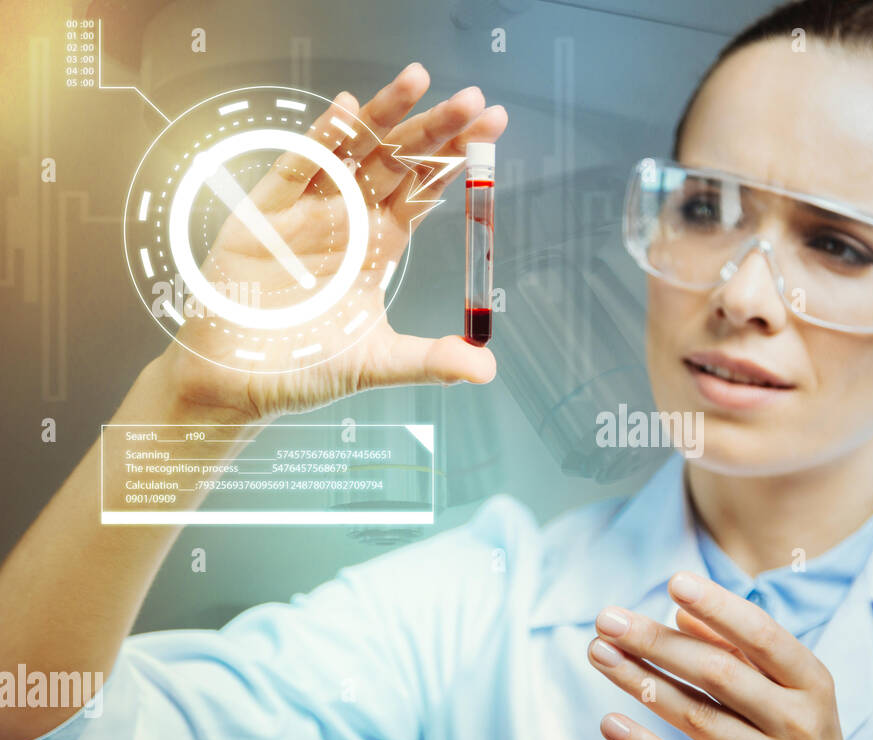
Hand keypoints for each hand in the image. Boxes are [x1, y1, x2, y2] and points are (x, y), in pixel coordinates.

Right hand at [153, 64, 507, 424]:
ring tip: (420, 80)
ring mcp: (308, 211)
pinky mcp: (265, 216)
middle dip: (436, 128)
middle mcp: (349, 218)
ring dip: (386, 116)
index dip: (458, 156)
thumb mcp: (377, 362)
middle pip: (399, 160)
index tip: (492, 125)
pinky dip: (322, 140)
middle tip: (473, 99)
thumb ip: (431, 360)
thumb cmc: (303, 366)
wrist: (236, 383)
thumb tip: (487, 370)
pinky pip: (297, 168)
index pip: (426, 187)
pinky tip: (349, 111)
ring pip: (354, 151)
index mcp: (380, 243)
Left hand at [587, 571, 872, 739]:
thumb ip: (738, 651)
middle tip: (608, 620)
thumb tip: (682, 613)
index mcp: (812, 684)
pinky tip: (611, 724)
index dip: (719, 607)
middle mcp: (799, 724)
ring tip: (600, 654)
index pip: (762, 636)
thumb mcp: (787, 693)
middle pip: (718, 674)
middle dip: (656, 642)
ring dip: (640, 682)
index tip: (675, 581)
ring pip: (695, 718)